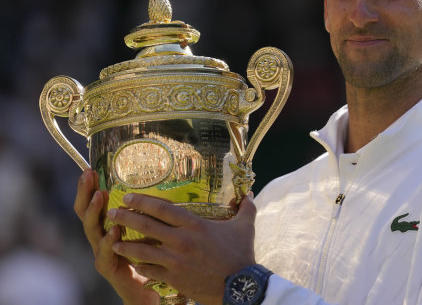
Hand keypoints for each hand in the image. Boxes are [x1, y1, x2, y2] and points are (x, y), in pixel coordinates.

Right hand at [73, 169, 158, 304]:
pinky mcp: (107, 266)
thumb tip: (155, 183)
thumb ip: (145, 210)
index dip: (90, 186)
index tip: (90, 169)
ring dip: (94, 211)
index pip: (94, 202)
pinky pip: (104, 252)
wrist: (145, 287)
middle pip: (86, 211)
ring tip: (99, 196)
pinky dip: (108, 240)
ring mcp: (101, 251)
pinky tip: (113, 230)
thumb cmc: (147, 254)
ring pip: (92, 229)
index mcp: (107, 223)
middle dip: (85, 192)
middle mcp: (100, 236)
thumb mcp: (146, 228)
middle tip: (87, 176)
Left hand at [106, 192, 256, 304]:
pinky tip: (133, 263)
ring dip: (126, 244)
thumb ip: (245, 208)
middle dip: (126, 218)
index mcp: (195, 225)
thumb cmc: (242, 255)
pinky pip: (150, 271)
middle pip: (146, 226)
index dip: (142, 201)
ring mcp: (175, 261)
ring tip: (114, 241)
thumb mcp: (245, 228)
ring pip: (142, 250)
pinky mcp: (174, 278)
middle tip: (112, 213)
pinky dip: (140, 266)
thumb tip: (250, 194)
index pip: (162, 208)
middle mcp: (181, 241)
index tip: (128, 197)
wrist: (240, 287)